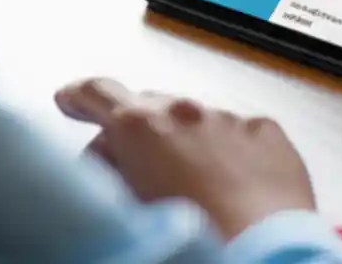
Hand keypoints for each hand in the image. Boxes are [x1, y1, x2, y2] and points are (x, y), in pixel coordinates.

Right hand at [55, 78, 316, 239]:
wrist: (261, 261)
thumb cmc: (191, 247)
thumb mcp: (123, 209)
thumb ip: (109, 177)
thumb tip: (108, 169)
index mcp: (140, 128)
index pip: (98, 93)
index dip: (80, 97)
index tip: (72, 98)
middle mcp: (185, 113)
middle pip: (148, 109)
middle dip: (137, 134)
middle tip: (132, 173)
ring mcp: (231, 121)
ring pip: (196, 121)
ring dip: (186, 145)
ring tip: (189, 191)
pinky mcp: (269, 137)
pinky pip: (239, 134)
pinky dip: (229, 152)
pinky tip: (230, 186)